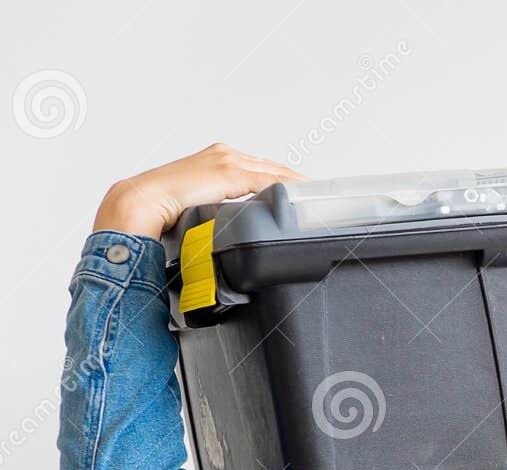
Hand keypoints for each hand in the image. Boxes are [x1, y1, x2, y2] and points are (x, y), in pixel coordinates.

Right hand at [93, 141, 307, 239]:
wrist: (138, 205)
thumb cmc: (163, 211)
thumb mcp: (202, 208)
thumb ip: (223, 210)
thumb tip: (240, 232)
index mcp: (216, 160)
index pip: (261, 169)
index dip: (286, 181)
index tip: (307, 195)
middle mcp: (223, 154)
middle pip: (273, 168)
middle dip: (298, 183)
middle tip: (323, 199)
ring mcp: (226, 160)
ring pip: (274, 172)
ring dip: (298, 186)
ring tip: (319, 200)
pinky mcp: (227, 171)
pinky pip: (267, 180)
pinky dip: (287, 189)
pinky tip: (302, 198)